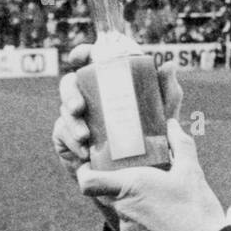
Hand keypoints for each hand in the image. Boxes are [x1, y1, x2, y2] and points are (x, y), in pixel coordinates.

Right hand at [51, 44, 181, 230]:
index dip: (81, 54)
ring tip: (84, 137)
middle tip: (79, 107)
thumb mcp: (163, 116)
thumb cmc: (153, 139)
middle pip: (70, 84)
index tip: (80, 57)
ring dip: (71, 122)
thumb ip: (168, 92)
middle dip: (70, 93)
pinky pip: (62, 134)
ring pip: (64, 111)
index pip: (89, 63)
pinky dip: (71, 142)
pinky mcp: (67, 139)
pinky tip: (83, 152)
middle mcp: (89, 97)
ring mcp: (76, 118)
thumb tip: (168, 64)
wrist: (142, 176)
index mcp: (107, 86)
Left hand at [77, 119, 225, 230]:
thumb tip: (173, 125)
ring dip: (134, 207)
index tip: (89, 166)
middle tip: (133, 178)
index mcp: (130, 187)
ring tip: (158, 202)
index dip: (83, 173)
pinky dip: (145, 225)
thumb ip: (180, 144)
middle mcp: (123, 210)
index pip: (88, 181)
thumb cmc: (196, 209)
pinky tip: (165, 223)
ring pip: (124, 214)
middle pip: (106, 196)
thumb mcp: (191, 171)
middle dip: (116, 186)